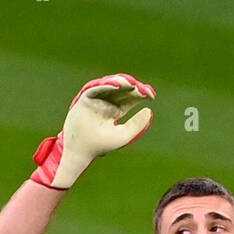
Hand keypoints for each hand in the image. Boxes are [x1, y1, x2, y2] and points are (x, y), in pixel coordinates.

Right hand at [32, 73, 155, 189]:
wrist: (82, 150)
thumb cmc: (101, 145)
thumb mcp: (123, 135)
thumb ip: (137, 125)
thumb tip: (149, 110)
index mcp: (116, 110)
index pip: (130, 97)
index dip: (141, 94)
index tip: (151, 96)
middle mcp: (107, 102)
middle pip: (122, 89)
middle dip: (133, 87)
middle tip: (143, 89)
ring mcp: (97, 99)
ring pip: (110, 85)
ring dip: (121, 83)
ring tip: (131, 84)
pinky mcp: (86, 98)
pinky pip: (96, 89)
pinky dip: (105, 86)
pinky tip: (116, 86)